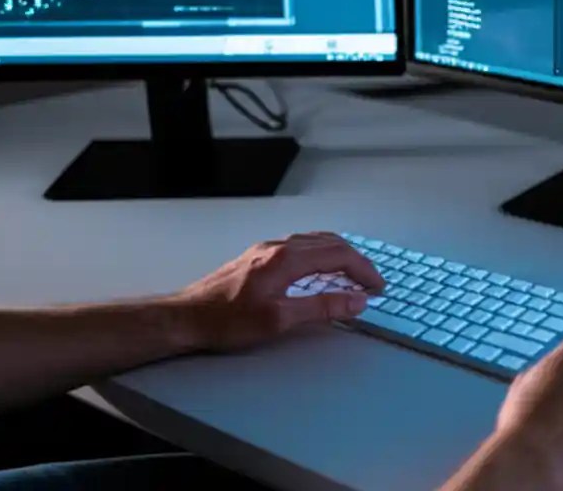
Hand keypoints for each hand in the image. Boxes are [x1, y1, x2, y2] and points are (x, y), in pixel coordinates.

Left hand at [172, 232, 384, 351]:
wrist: (185, 317)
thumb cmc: (228, 321)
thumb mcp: (279, 320)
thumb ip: (322, 307)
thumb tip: (357, 300)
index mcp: (287, 259)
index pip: (339, 255)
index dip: (363, 270)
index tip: (377, 288)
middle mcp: (278, 247)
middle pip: (330, 243)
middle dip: (356, 261)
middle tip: (370, 282)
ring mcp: (266, 249)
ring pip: (314, 241)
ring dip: (339, 255)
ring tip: (352, 275)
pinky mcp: (257, 256)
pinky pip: (300, 246)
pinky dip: (321, 255)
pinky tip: (319, 271)